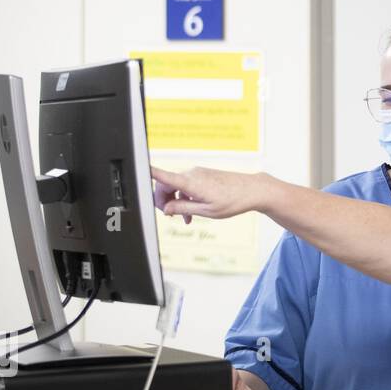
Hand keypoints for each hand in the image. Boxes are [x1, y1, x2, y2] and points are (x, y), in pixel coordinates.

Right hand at [151, 166, 270, 221]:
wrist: (252, 190)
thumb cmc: (233, 201)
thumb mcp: (206, 211)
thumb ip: (183, 209)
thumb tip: (166, 208)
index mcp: (190, 182)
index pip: (164, 176)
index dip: (149, 173)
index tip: (138, 170)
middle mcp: (192, 174)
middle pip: (166, 185)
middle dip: (165, 202)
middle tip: (172, 217)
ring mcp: (198, 173)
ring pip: (177, 186)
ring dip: (177, 202)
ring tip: (187, 219)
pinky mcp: (203, 174)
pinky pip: (187, 185)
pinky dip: (186, 197)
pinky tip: (193, 210)